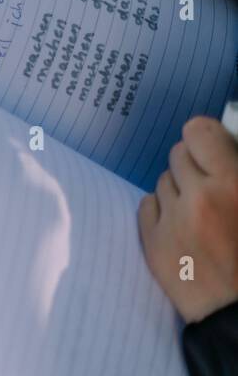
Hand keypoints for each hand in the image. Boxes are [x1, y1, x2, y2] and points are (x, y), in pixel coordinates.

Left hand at [139, 117, 237, 321]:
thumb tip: (226, 146)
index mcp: (234, 184)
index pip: (198, 131)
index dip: (206, 138)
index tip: (214, 149)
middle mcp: (200, 198)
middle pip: (178, 154)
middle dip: (195, 166)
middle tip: (212, 186)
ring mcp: (172, 222)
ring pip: (163, 181)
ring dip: (180, 190)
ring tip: (202, 214)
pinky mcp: (153, 244)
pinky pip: (147, 206)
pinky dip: (162, 212)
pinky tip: (183, 229)